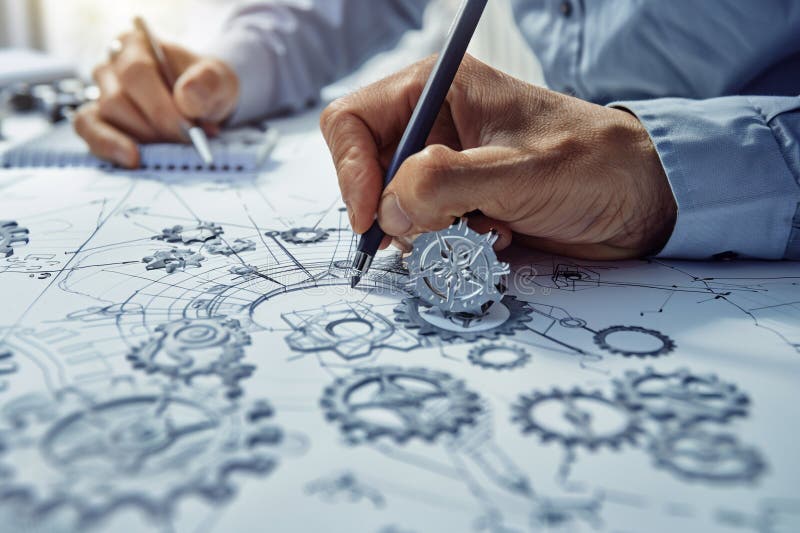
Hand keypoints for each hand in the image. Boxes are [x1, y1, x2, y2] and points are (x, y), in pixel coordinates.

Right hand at [74, 31, 238, 167]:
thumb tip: (187, 96)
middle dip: (155, 128)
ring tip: (175, 146)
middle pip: (117, 100)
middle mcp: (111, 67)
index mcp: (136, 45)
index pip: (137, 73)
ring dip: (142, 140)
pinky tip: (133, 160)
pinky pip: (89, 132)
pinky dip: (109, 148)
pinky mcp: (95, 120)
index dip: (160, 107)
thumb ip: (208, 83)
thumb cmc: (205, 88)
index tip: (187, 130)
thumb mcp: (219, 80)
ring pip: (106, 119)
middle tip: (186, 144)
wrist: (202, 107)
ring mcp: (99, 93)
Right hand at [320, 55, 676, 259]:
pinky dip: (448, 246)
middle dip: (393, 211)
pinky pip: (423, 231)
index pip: (352, 121)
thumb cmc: (592, 166)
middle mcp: (434, 126)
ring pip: (393, 209)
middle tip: (434, 234)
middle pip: (368, 172)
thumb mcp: (519, 172)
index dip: (351, 171)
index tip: (371, 218)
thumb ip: (444, 185)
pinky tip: (496, 237)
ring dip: (426, 234)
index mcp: (438, 89)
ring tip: (481, 232)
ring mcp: (446, 167)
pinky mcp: (460, 202)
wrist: (641, 200)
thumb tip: (387, 208)